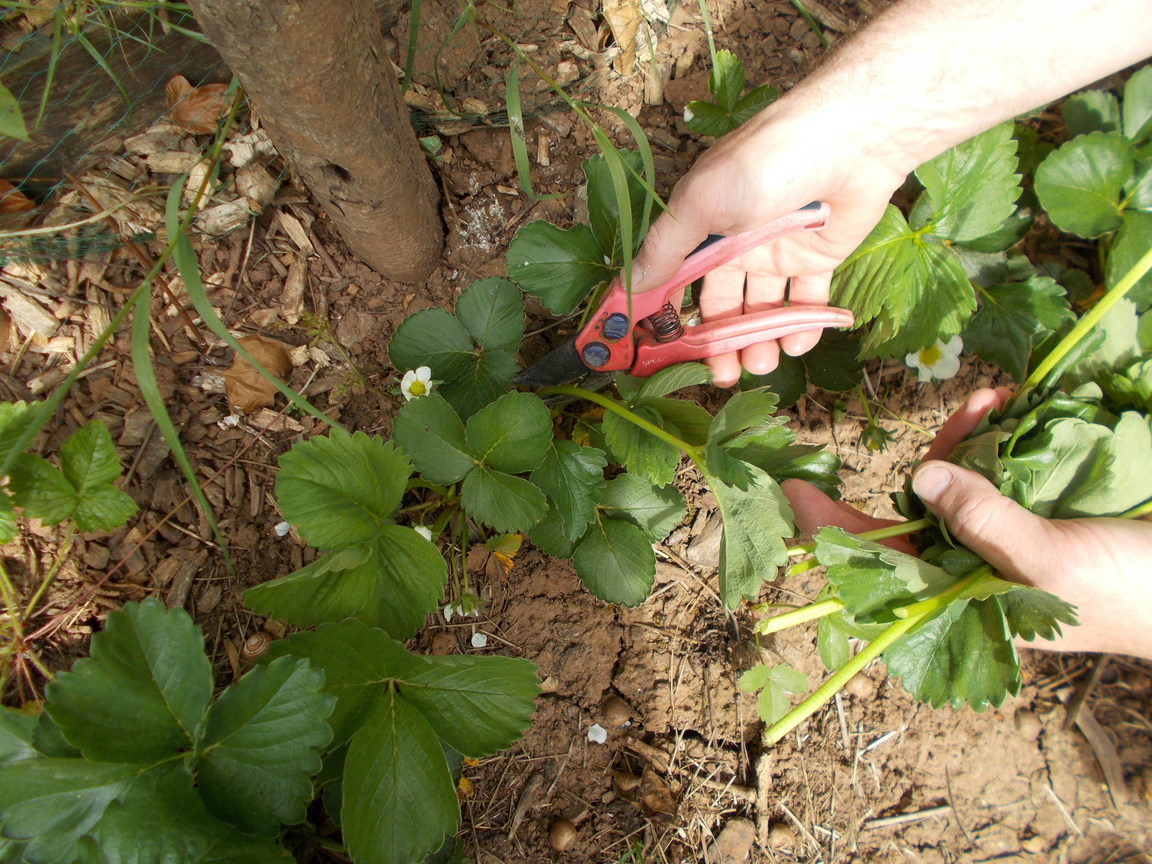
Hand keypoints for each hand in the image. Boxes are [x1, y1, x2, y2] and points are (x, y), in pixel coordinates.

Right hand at [631, 96, 906, 386]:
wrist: (849, 142)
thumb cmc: (763, 165)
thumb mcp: (700, 204)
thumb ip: (665, 249)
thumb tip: (628, 285)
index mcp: (702, 227)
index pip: (678, 281)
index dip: (672, 317)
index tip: (667, 354)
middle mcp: (736, 242)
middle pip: (721, 305)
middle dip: (719, 343)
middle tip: (721, 376)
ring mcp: (778, 252)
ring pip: (762, 309)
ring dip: (758, 341)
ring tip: (760, 365)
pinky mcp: (818, 258)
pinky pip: (806, 302)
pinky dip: (803, 327)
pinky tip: (797, 343)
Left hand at [783, 389, 1151, 658]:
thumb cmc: (1130, 593)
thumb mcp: (1050, 562)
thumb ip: (984, 523)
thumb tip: (920, 481)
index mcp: (960, 598)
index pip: (874, 563)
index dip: (828, 529)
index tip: (789, 489)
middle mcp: (969, 570)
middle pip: (914, 511)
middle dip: (928, 458)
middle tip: (967, 406)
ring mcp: (999, 542)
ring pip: (955, 485)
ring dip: (966, 440)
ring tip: (998, 399)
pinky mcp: (1031, 517)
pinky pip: (995, 475)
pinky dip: (996, 440)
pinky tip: (1010, 406)